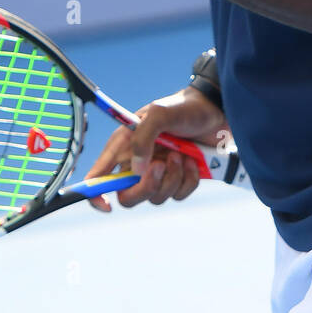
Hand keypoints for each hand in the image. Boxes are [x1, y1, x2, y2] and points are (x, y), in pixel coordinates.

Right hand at [83, 88, 228, 212]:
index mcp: (123, 146)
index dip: (95, 194)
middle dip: (146, 186)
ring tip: (181, 154)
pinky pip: (178, 195)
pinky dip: (188, 181)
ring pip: (156, 197)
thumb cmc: (184, 107)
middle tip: (161, 166)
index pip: (98, 176)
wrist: (215, 110)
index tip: (107, 205)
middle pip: (127, 196)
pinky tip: (193, 161)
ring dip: (172, 178)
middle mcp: (137, 163)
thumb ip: (143, 138)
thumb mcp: (159, 113)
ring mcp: (158, 173)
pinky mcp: (178, 179)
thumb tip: (137, 171)